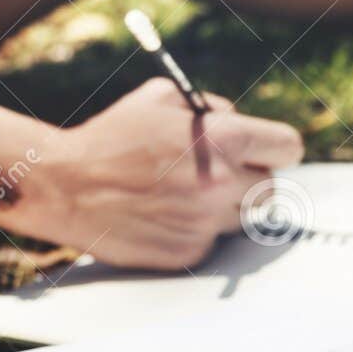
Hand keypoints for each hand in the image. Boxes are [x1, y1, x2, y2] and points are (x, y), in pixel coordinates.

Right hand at [16, 79, 304, 268]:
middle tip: (220, 175)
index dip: (276, 148)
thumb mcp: (163, 98)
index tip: (268, 152)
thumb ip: (211, 108)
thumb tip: (237, 122)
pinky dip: (193, 230)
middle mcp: (222, 186)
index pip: (287, 148)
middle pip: (269, 190)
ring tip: (183, 193)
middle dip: (249, 179)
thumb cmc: (111, 136)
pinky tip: (162, 215)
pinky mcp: (187, 253)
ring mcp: (206, 224)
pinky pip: (209, 242)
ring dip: (222, 207)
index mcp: (224, 140)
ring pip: (240, 219)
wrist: (65, 184)